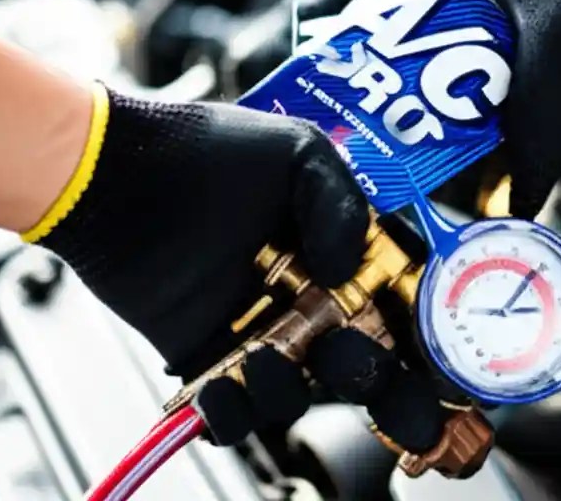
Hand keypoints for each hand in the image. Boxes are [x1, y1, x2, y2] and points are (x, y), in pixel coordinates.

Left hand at [23, 83, 445, 451]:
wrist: (117, 172)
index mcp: (346, 254)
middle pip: (371, 367)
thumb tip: (345, 271)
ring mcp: (262, 331)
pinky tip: (221, 389)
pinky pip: (234, 411)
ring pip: (303, 393)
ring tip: (267, 357)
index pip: (407, 310)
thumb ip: (342, 207)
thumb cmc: (207, 149)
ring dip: (294, 390)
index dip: (432, 348)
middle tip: (382, 391)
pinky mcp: (208, 357)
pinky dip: (233, 412)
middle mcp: (313, 299)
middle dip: (390, 394)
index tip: (444, 372)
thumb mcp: (299, 152)